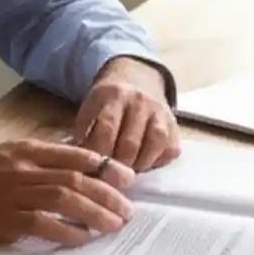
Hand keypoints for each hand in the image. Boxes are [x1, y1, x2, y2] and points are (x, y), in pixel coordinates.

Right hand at [0, 139, 135, 246]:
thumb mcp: (8, 153)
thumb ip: (40, 157)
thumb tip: (77, 163)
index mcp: (27, 150)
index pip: (75, 154)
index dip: (105, 166)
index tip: (126, 176)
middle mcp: (24, 168)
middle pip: (76, 178)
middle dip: (108, 192)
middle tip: (128, 205)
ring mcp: (15, 193)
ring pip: (65, 199)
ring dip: (95, 211)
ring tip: (115, 222)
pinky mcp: (6, 219)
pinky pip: (43, 225)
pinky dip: (66, 231)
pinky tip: (82, 237)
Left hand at [73, 57, 180, 171]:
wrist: (138, 78)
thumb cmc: (108, 102)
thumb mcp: (91, 107)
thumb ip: (84, 131)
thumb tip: (79, 162)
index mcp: (113, 95)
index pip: (106, 128)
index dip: (98, 153)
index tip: (90, 168)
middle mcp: (140, 101)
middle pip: (130, 142)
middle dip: (117, 166)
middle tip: (107, 176)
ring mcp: (160, 112)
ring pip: (153, 145)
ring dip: (137, 166)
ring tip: (125, 173)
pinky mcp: (175, 125)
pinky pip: (169, 150)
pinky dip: (156, 163)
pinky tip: (143, 165)